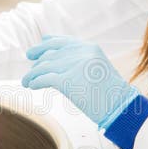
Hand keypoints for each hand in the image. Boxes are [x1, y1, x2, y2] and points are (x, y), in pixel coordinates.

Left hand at [22, 35, 138, 127]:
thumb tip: (59, 66)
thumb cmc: (112, 94)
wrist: (120, 107)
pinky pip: (44, 78)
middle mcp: (81, 53)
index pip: (64, 41)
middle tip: (29, 64)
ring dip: (33, 74)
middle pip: (51, 54)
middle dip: (38, 59)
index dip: (49, 43)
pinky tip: (32, 86)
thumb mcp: (98, 70)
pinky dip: (35, 82)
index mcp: (90, 48)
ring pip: (45, 66)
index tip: (41, 43)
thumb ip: (82, 63)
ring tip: (27, 81)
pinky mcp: (67, 80)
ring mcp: (74, 65)